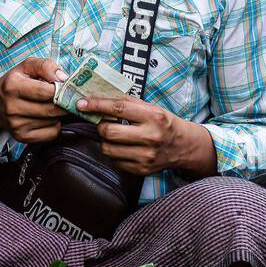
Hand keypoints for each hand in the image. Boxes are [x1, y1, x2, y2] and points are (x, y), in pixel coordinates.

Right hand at [0, 57, 67, 143]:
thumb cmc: (15, 82)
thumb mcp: (27, 66)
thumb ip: (46, 66)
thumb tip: (63, 78)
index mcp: (13, 86)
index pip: (46, 92)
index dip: (62, 89)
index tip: (67, 87)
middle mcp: (12, 108)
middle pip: (51, 109)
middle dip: (65, 103)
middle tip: (70, 98)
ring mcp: (16, 125)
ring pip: (53, 122)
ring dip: (60, 114)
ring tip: (56, 105)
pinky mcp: (22, 137)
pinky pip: (51, 134)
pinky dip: (56, 125)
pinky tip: (49, 117)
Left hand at [79, 96, 214, 176]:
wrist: (184, 146)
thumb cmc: (164, 123)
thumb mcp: (151, 107)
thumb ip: (127, 101)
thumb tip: (98, 96)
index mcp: (152, 116)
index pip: (118, 108)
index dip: (96, 105)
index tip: (82, 103)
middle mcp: (150, 137)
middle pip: (108, 132)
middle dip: (99, 125)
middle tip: (102, 122)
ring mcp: (145, 156)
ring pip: (107, 149)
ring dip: (104, 140)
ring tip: (113, 135)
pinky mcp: (141, 170)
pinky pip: (114, 161)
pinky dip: (113, 153)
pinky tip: (122, 147)